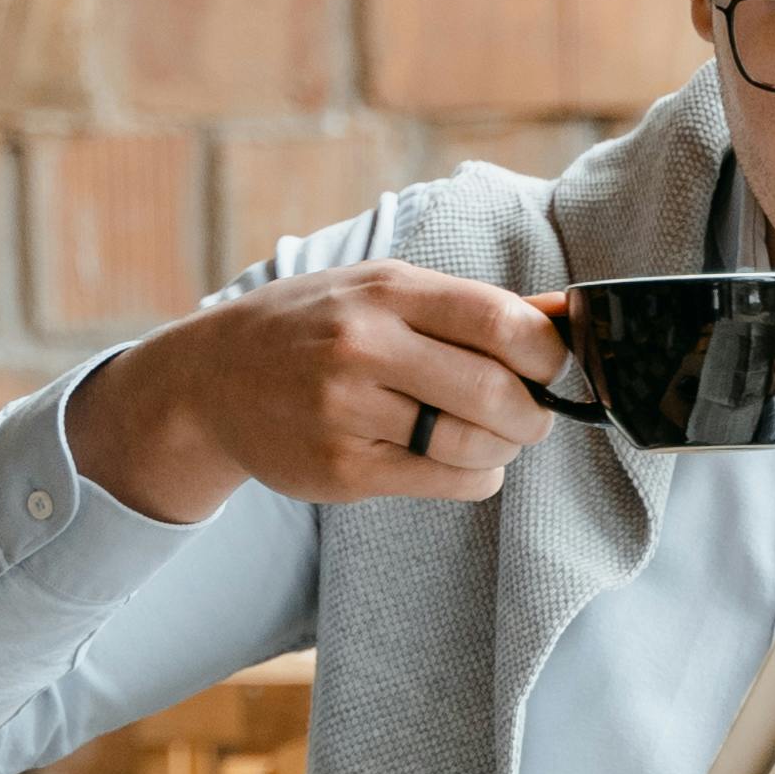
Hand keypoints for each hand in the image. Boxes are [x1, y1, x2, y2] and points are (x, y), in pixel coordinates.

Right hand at [62, 262, 568, 520]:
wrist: (211, 378)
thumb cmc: (314, 327)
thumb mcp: (380, 291)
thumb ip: (467, 306)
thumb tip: (563, 316)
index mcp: (385, 291)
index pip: (499, 320)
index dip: (548, 352)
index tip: (552, 367)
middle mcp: (364, 347)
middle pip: (495, 390)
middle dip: (534, 411)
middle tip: (532, 415)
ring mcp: (347, 411)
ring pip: (474, 444)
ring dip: (503, 448)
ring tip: (491, 438)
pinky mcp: (341, 469)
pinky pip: (444, 482)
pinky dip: (475, 477)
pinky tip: (461, 462)